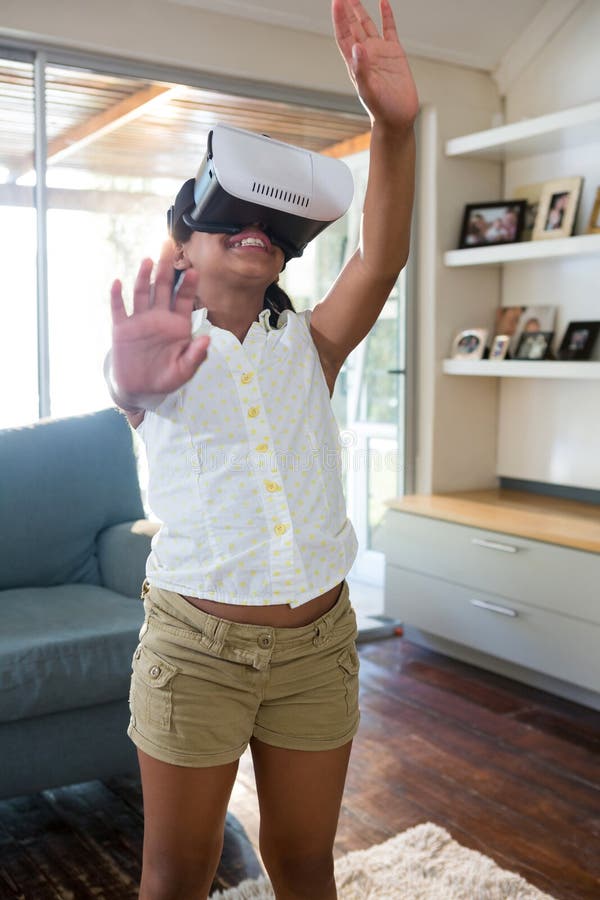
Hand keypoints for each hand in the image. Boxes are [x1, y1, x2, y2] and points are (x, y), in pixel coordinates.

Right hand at [110, 241, 208, 397]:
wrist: (140, 389)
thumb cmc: (165, 379)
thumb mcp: (184, 371)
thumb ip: (195, 355)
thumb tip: (207, 339)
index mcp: (176, 325)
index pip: (183, 300)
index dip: (188, 285)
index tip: (193, 270)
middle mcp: (158, 318)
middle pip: (163, 287)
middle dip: (166, 267)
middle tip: (169, 245)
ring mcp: (139, 321)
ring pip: (142, 293)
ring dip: (144, 277)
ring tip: (148, 260)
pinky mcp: (122, 329)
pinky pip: (119, 309)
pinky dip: (117, 296)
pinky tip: (117, 282)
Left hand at [332, 0, 418, 131]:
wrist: (398, 118)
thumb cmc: (381, 110)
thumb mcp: (368, 91)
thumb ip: (361, 70)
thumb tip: (357, 48)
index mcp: (355, 63)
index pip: (344, 35)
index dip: (339, 18)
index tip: (337, 1)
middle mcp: (366, 54)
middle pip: (352, 26)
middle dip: (346, 9)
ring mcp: (380, 52)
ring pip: (367, 24)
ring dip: (360, 9)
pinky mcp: (395, 53)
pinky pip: (389, 29)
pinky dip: (386, 15)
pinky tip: (383, 2)